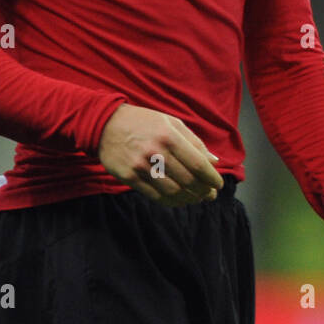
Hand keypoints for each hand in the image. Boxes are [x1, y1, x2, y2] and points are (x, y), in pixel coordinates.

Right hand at [97, 103, 223, 207]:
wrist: (105, 124)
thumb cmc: (144, 122)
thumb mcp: (171, 123)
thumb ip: (194, 142)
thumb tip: (214, 161)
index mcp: (169, 136)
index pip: (198, 164)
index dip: (211, 178)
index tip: (218, 184)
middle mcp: (156, 152)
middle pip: (187, 180)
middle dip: (203, 191)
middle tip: (210, 194)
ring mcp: (141, 167)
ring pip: (173, 191)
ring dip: (189, 199)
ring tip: (197, 198)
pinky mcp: (129, 178)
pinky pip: (155, 196)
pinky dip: (171, 201)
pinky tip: (180, 200)